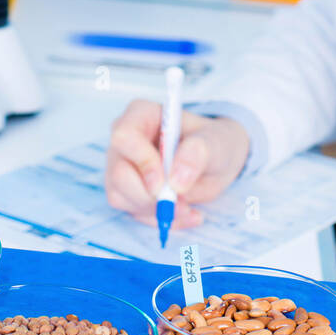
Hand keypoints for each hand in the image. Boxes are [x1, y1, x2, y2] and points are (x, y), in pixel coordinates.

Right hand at [105, 98, 250, 227]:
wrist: (216, 163)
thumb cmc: (213, 143)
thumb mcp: (215, 142)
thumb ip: (197, 153)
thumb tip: (176, 179)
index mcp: (141, 115)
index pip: (124, 136)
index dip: (142, 162)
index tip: (164, 183)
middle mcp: (125, 141)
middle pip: (118, 173)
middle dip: (149, 197)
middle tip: (181, 204)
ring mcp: (122, 167)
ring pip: (120, 197)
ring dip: (156, 211)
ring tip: (188, 208)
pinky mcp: (126, 191)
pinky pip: (133, 212)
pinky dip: (159, 219)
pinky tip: (184, 213)